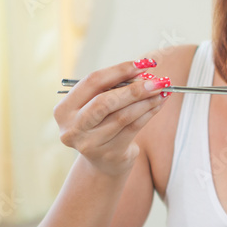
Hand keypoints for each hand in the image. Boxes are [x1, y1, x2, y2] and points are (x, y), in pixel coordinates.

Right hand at [54, 58, 170, 176]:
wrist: (103, 162)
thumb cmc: (102, 124)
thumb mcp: (99, 104)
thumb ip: (115, 87)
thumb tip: (143, 72)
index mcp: (64, 109)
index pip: (92, 82)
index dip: (119, 71)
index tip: (143, 63)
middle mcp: (73, 128)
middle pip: (105, 102)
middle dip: (134, 89)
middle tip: (158, 81)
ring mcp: (90, 144)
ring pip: (123, 116)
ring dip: (147, 101)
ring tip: (162, 90)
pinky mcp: (110, 154)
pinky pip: (133, 128)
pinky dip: (149, 113)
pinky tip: (159, 103)